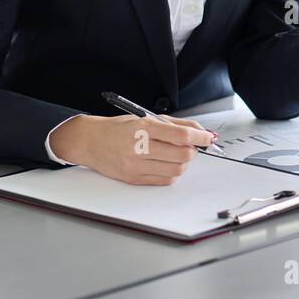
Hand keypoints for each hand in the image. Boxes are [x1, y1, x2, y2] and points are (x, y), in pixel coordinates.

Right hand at [48, 114, 215, 185]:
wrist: (90, 142)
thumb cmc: (118, 128)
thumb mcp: (146, 118)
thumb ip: (176, 124)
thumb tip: (201, 131)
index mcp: (144, 128)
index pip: (181, 135)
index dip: (201, 137)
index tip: (208, 137)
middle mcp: (139, 148)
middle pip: (183, 155)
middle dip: (193, 150)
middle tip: (191, 145)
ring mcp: (136, 166)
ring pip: (177, 169)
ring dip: (184, 162)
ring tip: (176, 154)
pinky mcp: (134, 179)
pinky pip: (165, 180)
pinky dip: (172, 172)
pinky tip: (166, 163)